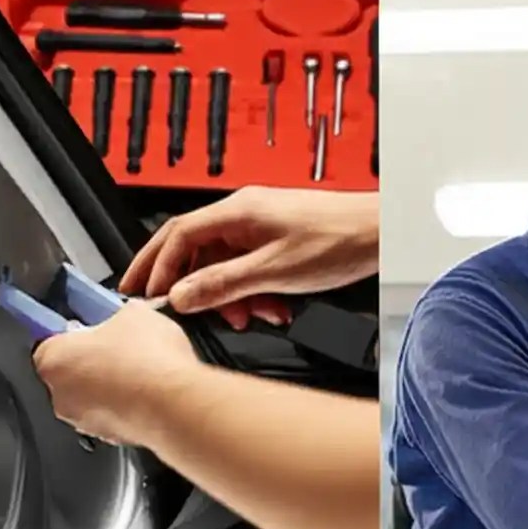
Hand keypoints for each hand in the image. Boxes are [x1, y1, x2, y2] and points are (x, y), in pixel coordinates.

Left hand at [32, 300, 198, 446]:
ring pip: (94, 395)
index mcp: (52, 360)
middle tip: (122, 344)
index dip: (76, 331)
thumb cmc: (147, 362)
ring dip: (114, 382)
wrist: (175, 404)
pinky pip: (116, 415)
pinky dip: (131, 403)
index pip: (50, 340)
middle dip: (95, 358)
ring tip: (145, 368)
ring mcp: (85, 422)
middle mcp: (60, 396)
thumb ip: (119, 314)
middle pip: (72, 370)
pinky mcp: (112, 437)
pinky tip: (154, 389)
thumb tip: (127, 316)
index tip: (91, 326)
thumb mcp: (134, 313)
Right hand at [120, 187, 378, 328]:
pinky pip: (249, 267)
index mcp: (237, 211)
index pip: (177, 235)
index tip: (144, 293)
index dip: (156, 266)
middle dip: (182, 281)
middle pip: (196, 248)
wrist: (383, 234)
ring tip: (242, 316)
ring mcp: (261, 226)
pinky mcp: (278, 240)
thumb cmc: (339, 240)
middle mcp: (245, 213)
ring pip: (224, 263)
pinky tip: (268, 309)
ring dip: (227, 295)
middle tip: (164, 307)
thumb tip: (182, 295)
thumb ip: (223, 284)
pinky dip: (251, 291)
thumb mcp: (273, 271)